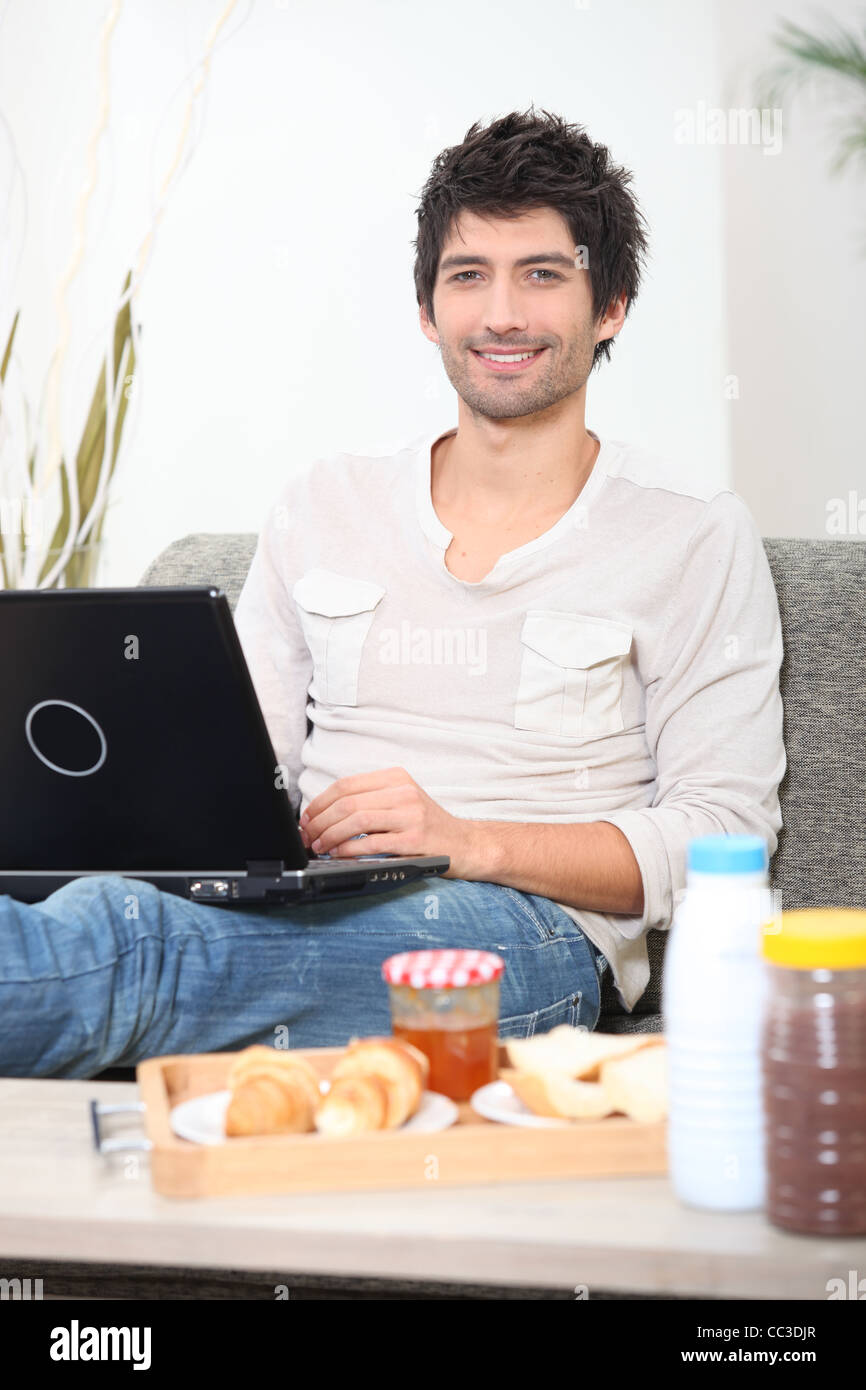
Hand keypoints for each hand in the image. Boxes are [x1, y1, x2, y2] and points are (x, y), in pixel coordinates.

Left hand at [298, 766, 481, 878]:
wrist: (466, 844)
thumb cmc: (428, 826)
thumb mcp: (401, 802)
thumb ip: (369, 801)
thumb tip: (323, 815)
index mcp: (396, 778)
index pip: (346, 785)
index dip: (319, 803)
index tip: (306, 818)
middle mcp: (403, 792)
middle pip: (347, 803)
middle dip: (319, 822)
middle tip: (308, 836)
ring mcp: (411, 815)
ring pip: (356, 820)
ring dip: (330, 836)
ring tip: (320, 847)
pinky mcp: (414, 840)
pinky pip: (371, 843)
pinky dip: (348, 850)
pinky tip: (339, 855)